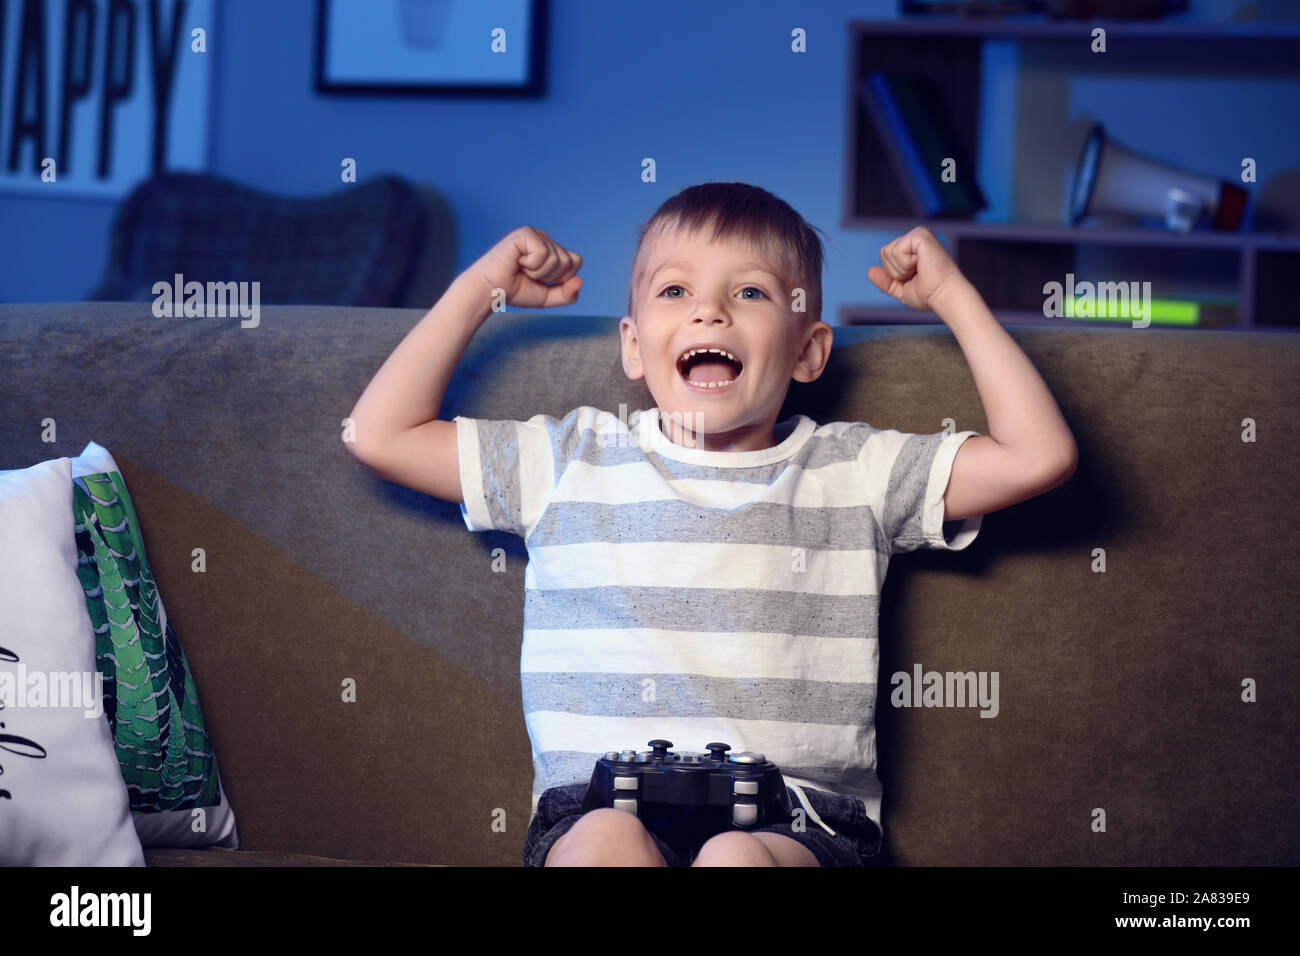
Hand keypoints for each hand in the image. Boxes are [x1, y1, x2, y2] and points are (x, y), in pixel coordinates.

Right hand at [467, 226, 582, 309]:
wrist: (490, 290)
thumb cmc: (516, 290)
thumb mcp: (548, 296)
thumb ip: (567, 294)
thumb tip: (580, 280)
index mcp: (552, 250)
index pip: (576, 262)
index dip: (561, 277)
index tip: (541, 280)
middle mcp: (545, 239)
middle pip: (568, 261)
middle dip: (549, 276)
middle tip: (528, 275)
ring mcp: (535, 234)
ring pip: (557, 258)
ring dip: (538, 272)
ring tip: (522, 269)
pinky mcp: (525, 233)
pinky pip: (543, 253)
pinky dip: (532, 265)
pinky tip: (518, 262)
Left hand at [867, 226, 964, 313]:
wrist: (944, 295)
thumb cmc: (929, 293)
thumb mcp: (901, 289)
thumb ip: (886, 281)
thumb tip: (870, 271)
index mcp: (911, 247)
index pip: (885, 255)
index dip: (894, 273)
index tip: (914, 277)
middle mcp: (915, 237)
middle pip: (884, 252)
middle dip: (896, 271)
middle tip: (917, 274)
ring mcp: (918, 234)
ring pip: (888, 252)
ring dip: (901, 269)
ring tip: (920, 269)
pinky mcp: (920, 235)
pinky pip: (896, 251)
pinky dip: (905, 264)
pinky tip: (921, 264)